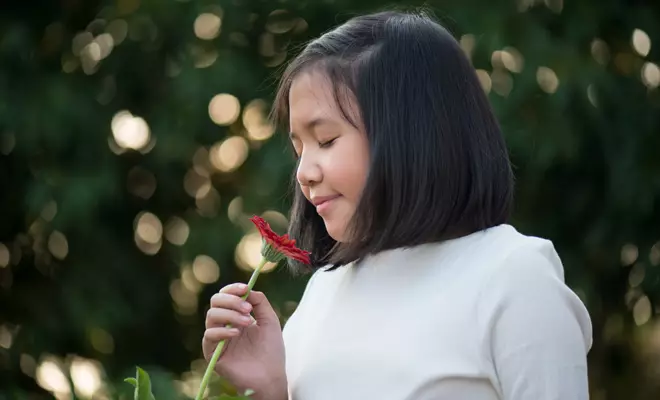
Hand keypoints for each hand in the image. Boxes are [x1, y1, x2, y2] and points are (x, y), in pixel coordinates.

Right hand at [203, 283, 287, 399]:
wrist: (270, 375)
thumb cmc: (271, 350)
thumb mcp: (269, 320)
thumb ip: (260, 302)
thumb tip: (249, 289)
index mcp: (236, 315)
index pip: (226, 295)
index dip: (233, 289)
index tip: (246, 288)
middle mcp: (224, 324)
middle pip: (215, 301)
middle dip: (232, 300)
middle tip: (248, 308)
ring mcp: (217, 338)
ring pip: (211, 315)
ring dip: (230, 314)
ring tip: (248, 322)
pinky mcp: (212, 353)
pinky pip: (209, 335)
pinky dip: (222, 330)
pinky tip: (236, 333)